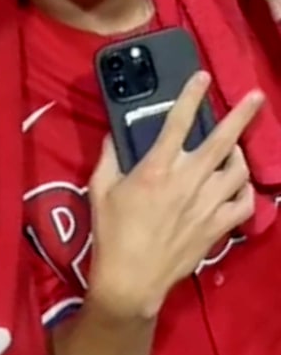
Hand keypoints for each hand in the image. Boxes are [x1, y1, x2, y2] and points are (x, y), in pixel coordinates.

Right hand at [88, 73, 262, 320]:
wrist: (131, 278)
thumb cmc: (111, 230)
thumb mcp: (100, 187)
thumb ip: (109, 155)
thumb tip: (114, 132)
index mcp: (156, 168)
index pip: (178, 123)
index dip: (192, 96)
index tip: (203, 77)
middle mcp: (187, 181)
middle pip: (222, 142)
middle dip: (241, 116)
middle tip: (255, 97)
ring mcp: (206, 206)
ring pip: (238, 171)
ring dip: (240, 153)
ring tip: (235, 147)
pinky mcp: (217, 228)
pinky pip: (245, 204)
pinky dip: (246, 190)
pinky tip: (239, 184)